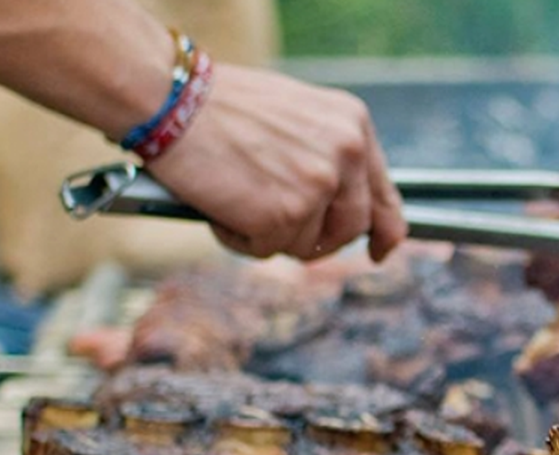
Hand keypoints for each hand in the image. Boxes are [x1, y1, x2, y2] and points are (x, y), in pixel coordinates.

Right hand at [145, 64, 407, 261]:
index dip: (384, 230)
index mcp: (353, 125)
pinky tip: (220, 205)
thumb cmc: (221, 105)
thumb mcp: (296, 116)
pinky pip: (266, 251)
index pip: (384, 194)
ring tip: (236, 197)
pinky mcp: (285, 216)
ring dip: (270, 234)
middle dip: (318, 239)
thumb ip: (326, 155)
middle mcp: (346, 154)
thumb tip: (335, 206)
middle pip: (350, 228)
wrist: (174, 99)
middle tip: (279, 228)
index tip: (379, 251)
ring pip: (306, 244)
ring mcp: (318, 186)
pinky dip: (238, 238)